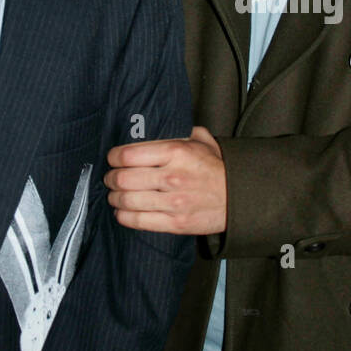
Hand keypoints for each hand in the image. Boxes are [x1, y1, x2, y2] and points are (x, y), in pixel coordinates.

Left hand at [105, 125, 226, 234]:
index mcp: (176, 152)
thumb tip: (152, 127)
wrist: (239, 197)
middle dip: (110, 178)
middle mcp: (172, 177)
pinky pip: (137, 221)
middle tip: (111, 178)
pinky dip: (123, 216)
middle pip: (122, 179)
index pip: (128, 154)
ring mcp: (173, 203)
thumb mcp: (200, 140)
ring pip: (126, 201)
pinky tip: (124, 211)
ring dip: (115, 198)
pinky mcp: (175, 223)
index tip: (113, 158)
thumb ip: (177, 132)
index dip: (113, 157)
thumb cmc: (216, 167)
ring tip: (116, 195)